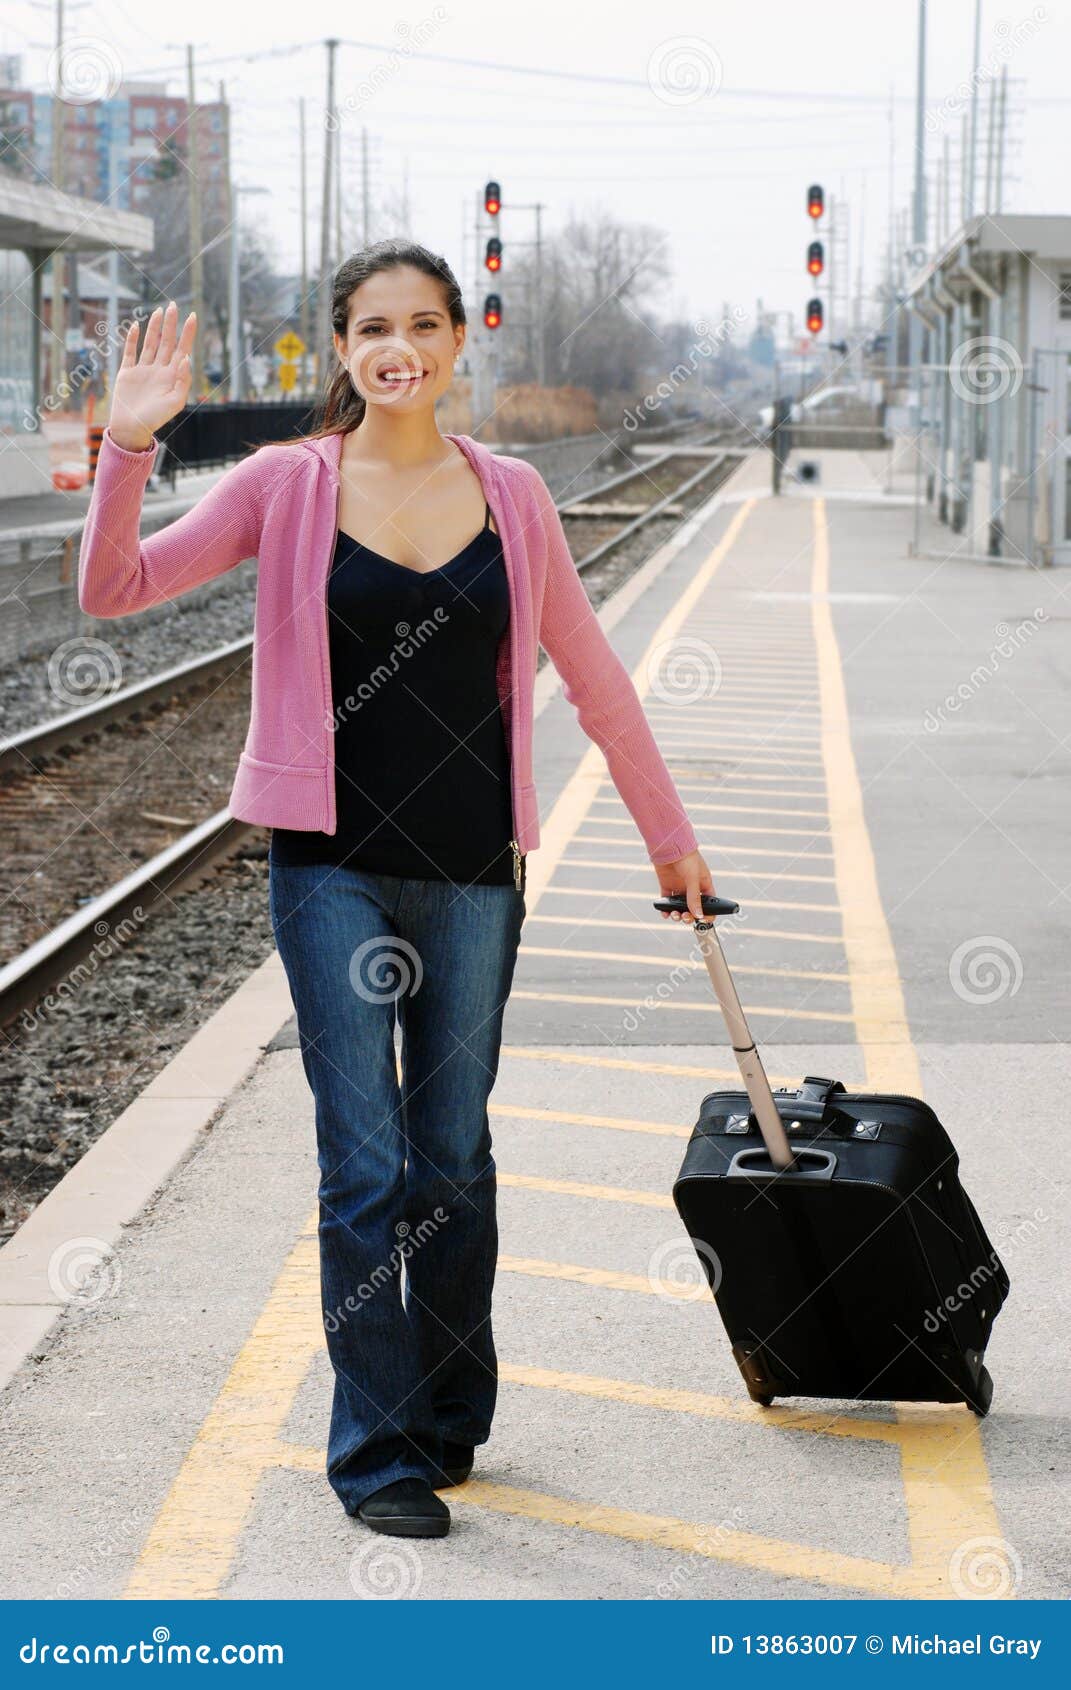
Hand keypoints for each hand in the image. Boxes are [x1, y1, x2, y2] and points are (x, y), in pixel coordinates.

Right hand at [109, 301, 196, 450]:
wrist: (131, 428)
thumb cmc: (155, 419)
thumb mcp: (175, 401)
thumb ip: (182, 380)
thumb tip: (186, 357)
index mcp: (172, 376)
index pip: (182, 349)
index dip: (187, 333)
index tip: (192, 316)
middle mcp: (159, 370)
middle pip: (166, 342)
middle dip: (171, 324)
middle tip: (174, 305)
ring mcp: (143, 370)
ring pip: (150, 343)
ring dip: (154, 328)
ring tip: (159, 311)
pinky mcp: (127, 372)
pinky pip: (130, 352)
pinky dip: (131, 339)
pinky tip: (135, 326)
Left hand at [654, 849, 714, 923]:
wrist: (668, 845)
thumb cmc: (686, 857)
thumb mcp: (693, 878)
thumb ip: (695, 898)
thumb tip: (698, 916)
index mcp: (704, 885)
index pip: (709, 904)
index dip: (707, 914)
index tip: (702, 920)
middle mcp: (692, 888)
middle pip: (693, 909)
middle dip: (690, 916)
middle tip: (685, 917)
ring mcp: (679, 888)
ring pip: (680, 907)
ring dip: (677, 915)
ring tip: (674, 914)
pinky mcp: (667, 886)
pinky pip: (667, 902)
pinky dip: (666, 910)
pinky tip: (665, 913)